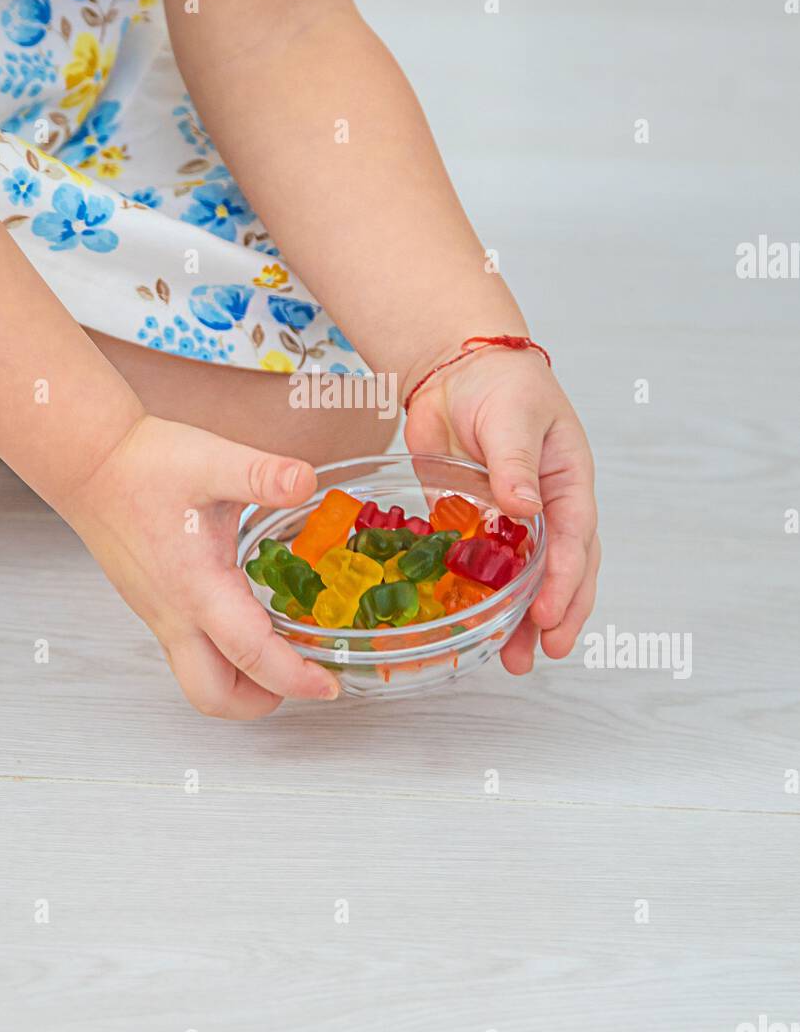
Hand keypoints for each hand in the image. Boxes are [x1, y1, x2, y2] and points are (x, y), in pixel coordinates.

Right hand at [60, 414, 339, 717]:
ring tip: (279, 655)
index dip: (295, 678)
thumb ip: (263, 474)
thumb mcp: (213, 461)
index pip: (251, 655)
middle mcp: (175, 613)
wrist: (89, 463)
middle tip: (303, 679)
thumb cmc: (142, 465)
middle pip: (214, 695)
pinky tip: (245, 616)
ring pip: (198, 677)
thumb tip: (304, 481)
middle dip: (263, 700)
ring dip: (241, 682)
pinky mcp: (153, 604)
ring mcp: (160, 613)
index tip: (328, 684)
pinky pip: (188, 650)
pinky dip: (222, 653)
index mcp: (198, 589)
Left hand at [404, 346, 599, 673]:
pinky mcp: (473, 523)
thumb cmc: (501, 384)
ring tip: (516, 661)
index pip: (575, 539)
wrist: (456, 370)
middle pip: (561, 570)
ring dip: (521, 620)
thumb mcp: (514, 417)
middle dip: (557, 614)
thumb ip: (516, 463)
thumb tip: (524, 507)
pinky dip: (477, 597)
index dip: (566, 580)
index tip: (550, 614)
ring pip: (523, 579)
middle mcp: (545, 509)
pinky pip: (478, 567)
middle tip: (545, 651)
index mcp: (568, 482)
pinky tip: (470, 627)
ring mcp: (509, 520)